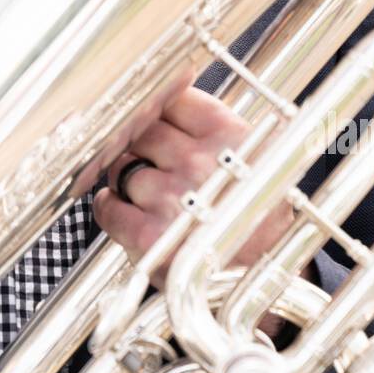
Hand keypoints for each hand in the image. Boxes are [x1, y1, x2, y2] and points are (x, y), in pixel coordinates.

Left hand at [94, 78, 296, 339]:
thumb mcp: (250, 155)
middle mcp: (201, 163)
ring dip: (124, 176)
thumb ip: (208, 124)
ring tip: (142, 189)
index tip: (148, 113)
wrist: (265, 281)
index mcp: (230, 135)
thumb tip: (160, 92)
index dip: (153, 106)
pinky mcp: (151, 237)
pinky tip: (120, 208)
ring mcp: (173, 199)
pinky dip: (108, 207)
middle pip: (140, 130)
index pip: (170, 97)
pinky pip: (108, 207)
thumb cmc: (252, 214)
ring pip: (122, 167)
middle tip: (143, 156)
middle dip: (136, 142)